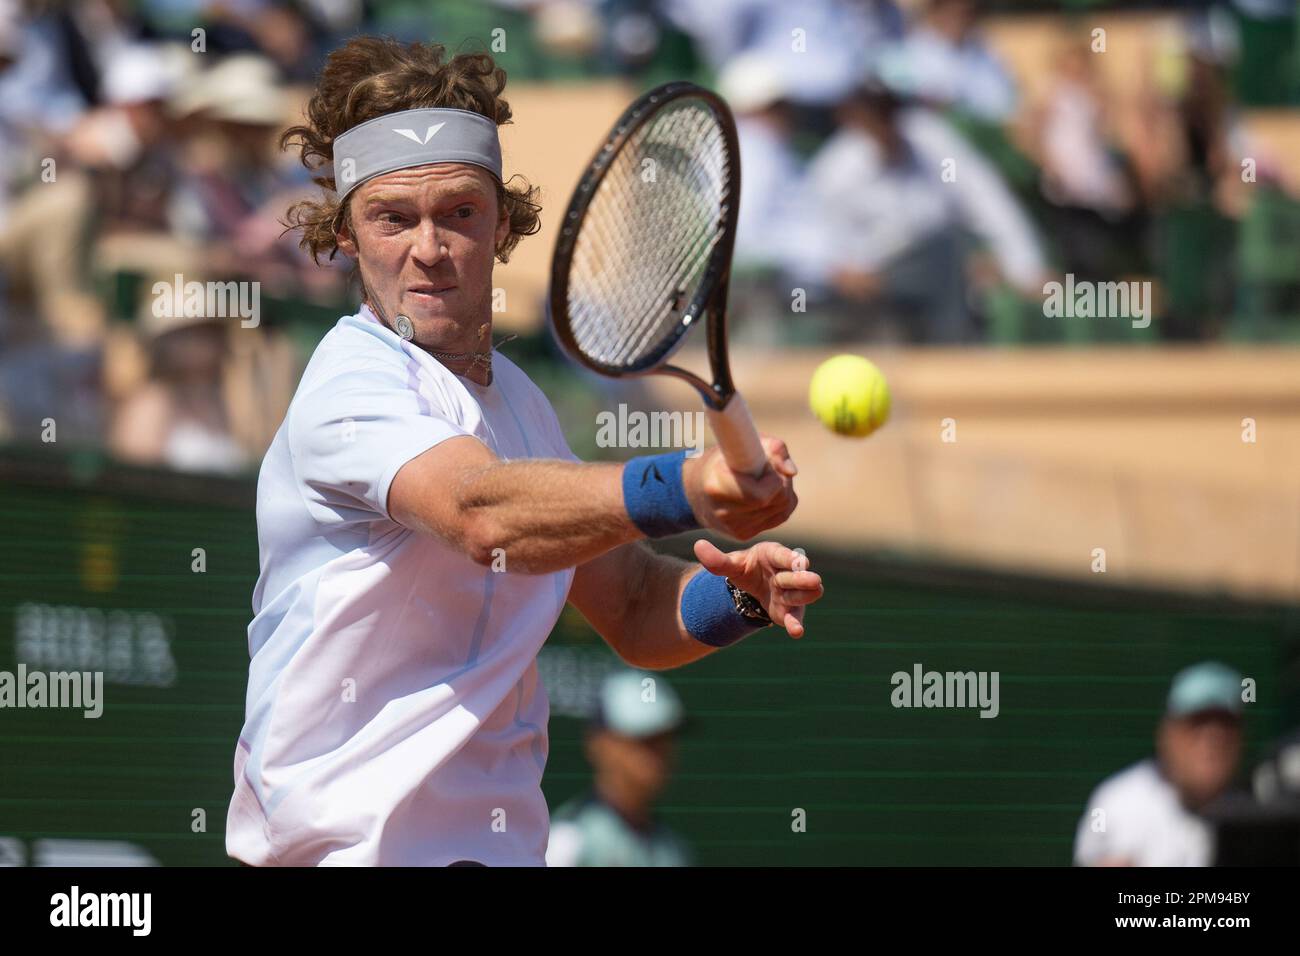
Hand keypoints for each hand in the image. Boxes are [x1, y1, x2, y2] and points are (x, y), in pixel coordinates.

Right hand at [682, 436, 797, 540]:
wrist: (697, 490)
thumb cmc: (723, 460)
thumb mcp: (743, 442)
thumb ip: (773, 448)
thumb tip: (792, 472)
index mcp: (716, 487)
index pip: (760, 495)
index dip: (773, 478)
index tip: (765, 465)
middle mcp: (723, 513)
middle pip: (777, 501)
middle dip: (782, 482)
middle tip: (769, 469)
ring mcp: (734, 527)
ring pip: (782, 510)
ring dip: (783, 492)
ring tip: (766, 479)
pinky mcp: (743, 534)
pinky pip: (778, 518)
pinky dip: (780, 503)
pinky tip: (767, 492)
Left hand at [693, 539, 823, 637]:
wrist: (752, 585)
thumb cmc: (746, 568)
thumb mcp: (731, 565)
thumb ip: (717, 560)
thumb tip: (698, 546)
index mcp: (774, 555)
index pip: (784, 556)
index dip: (792, 559)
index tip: (800, 562)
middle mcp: (787, 573)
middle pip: (799, 576)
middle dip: (802, 579)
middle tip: (809, 581)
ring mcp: (791, 592)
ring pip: (806, 594)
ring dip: (801, 597)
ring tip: (793, 600)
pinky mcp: (790, 610)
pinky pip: (796, 617)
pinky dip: (796, 624)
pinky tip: (796, 632)